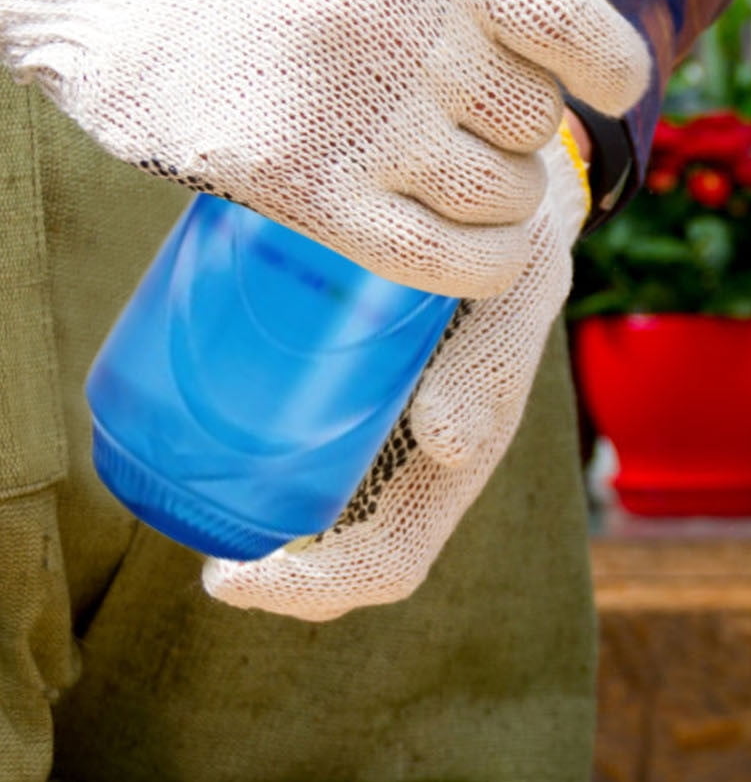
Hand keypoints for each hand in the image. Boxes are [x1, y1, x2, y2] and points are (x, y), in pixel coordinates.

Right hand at [0, 0, 647, 296]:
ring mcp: (348, 108)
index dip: (611, 67)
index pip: (565, 16)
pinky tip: (479, 257)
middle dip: (524, 138)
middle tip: (482, 136)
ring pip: (500, 193)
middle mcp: (392, 21)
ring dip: (505, 207)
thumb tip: (564, 54)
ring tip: (468, 190)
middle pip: (531, 117)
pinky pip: (437, 254)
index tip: (613, 91)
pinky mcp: (302, 185)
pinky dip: (480, 267)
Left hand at [202, 129, 589, 619]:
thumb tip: (443, 441)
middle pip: (355, 553)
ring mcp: (404, 423)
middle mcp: (432, 456)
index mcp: (467, 456)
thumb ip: (487, 366)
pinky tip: (218, 441)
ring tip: (204, 513)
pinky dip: (270, 465)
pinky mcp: (374, 381)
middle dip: (283, 578)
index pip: (392, 560)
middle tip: (210, 565)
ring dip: (274, 530)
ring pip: (337, 506)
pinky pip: (322, 442)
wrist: (516, 192)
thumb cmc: (516, 248)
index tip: (228, 579)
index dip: (313, 588)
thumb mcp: (513, 303)